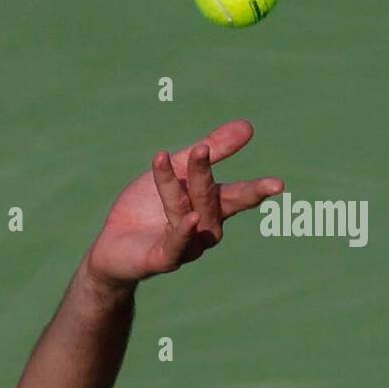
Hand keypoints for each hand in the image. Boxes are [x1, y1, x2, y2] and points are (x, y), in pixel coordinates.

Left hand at [84, 119, 283, 290]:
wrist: (110, 246)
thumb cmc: (145, 207)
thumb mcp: (175, 171)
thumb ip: (211, 151)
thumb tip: (248, 126)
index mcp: (210, 208)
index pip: (236, 197)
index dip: (256, 191)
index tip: (278, 184)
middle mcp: (203, 230)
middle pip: (210, 201)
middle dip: (205, 175)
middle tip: (202, 149)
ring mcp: (185, 248)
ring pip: (186, 214)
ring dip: (178, 189)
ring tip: (168, 163)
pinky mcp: (161, 260)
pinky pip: (176, 247)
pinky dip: (183, 233)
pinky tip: (189, 218)